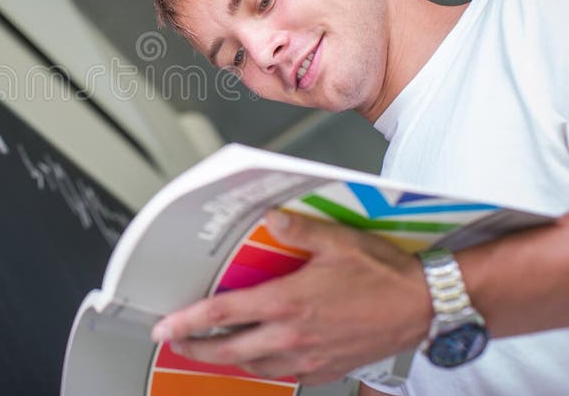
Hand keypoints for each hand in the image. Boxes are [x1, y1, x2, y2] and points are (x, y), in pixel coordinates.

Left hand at [150, 210, 432, 384]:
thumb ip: (296, 231)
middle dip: (197, 347)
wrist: (426, 306)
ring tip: (214, 347)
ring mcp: (311, 356)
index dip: (188, 322)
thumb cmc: (384, 273)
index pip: (223, 315)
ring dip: (229, 359)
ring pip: (255, 366)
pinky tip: (262, 356)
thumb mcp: (337, 241)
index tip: (164, 326)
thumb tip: (269, 219)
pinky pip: (284, 372)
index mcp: (288, 302)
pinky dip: (264, 366)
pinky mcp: (329, 368)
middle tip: (176, 342)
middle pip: (230, 350)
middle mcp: (294, 335)